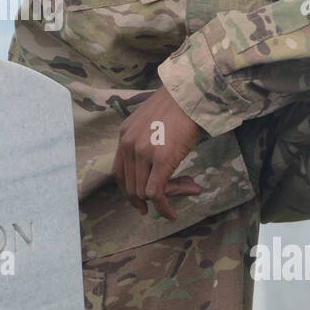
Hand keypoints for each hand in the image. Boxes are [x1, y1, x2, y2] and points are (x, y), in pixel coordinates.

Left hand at [113, 86, 203, 220]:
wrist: (191, 94)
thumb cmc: (178, 105)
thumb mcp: (151, 120)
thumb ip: (148, 140)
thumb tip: (157, 165)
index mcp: (124, 135)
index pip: (119, 172)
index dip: (129, 191)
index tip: (141, 202)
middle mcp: (129, 145)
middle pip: (131, 186)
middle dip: (150, 197)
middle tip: (173, 194)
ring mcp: (143, 153)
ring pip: (144, 192)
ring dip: (164, 198)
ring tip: (187, 188)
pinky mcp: (161, 160)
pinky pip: (156, 193)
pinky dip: (163, 208)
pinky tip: (171, 214)